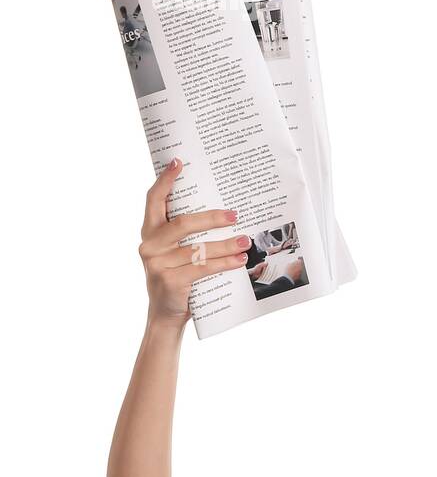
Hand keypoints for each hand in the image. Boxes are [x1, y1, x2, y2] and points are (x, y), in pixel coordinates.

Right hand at [139, 158, 250, 328]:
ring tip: (246, 241)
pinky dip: (224, 263)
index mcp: (151, 231)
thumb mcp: (178, 250)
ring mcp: (156, 263)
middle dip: (212, 217)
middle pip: (183, 223)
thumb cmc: (179, 275)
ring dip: (226, 244)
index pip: (154, 200)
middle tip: (235, 214)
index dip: (165, 181)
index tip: (178, 162)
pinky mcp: (169, 280)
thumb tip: (226, 209)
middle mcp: (149, 244)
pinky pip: (203, 267)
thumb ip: (188, 232)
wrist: (167, 314)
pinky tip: (240, 260)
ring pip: (197, 248)